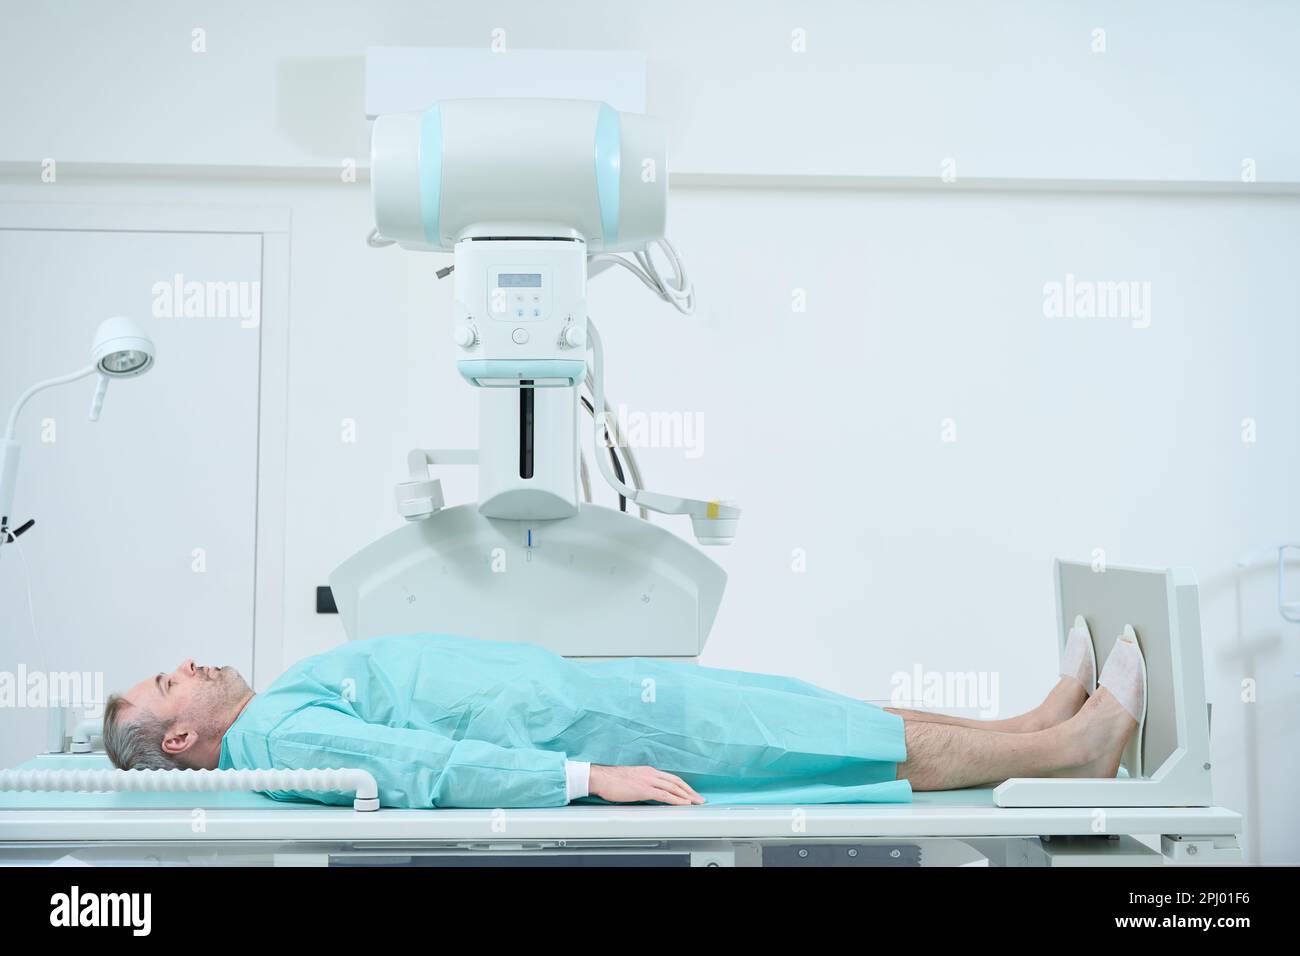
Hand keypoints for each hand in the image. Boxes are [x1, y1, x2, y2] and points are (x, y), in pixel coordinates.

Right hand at [588, 765, 704, 804]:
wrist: (601, 778)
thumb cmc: (612, 781)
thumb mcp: (632, 780)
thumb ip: (643, 784)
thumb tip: (651, 794)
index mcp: (648, 771)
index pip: (671, 778)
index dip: (683, 785)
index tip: (691, 792)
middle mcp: (651, 773)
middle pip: (676, 781)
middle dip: (690, 791)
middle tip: (700, 799)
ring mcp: (648, 780)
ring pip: (673, 787)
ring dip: (686, 795)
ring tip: (695, 802)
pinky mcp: (643, 789)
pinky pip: (664, 794)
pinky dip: (676, 799)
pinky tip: (683, 803)